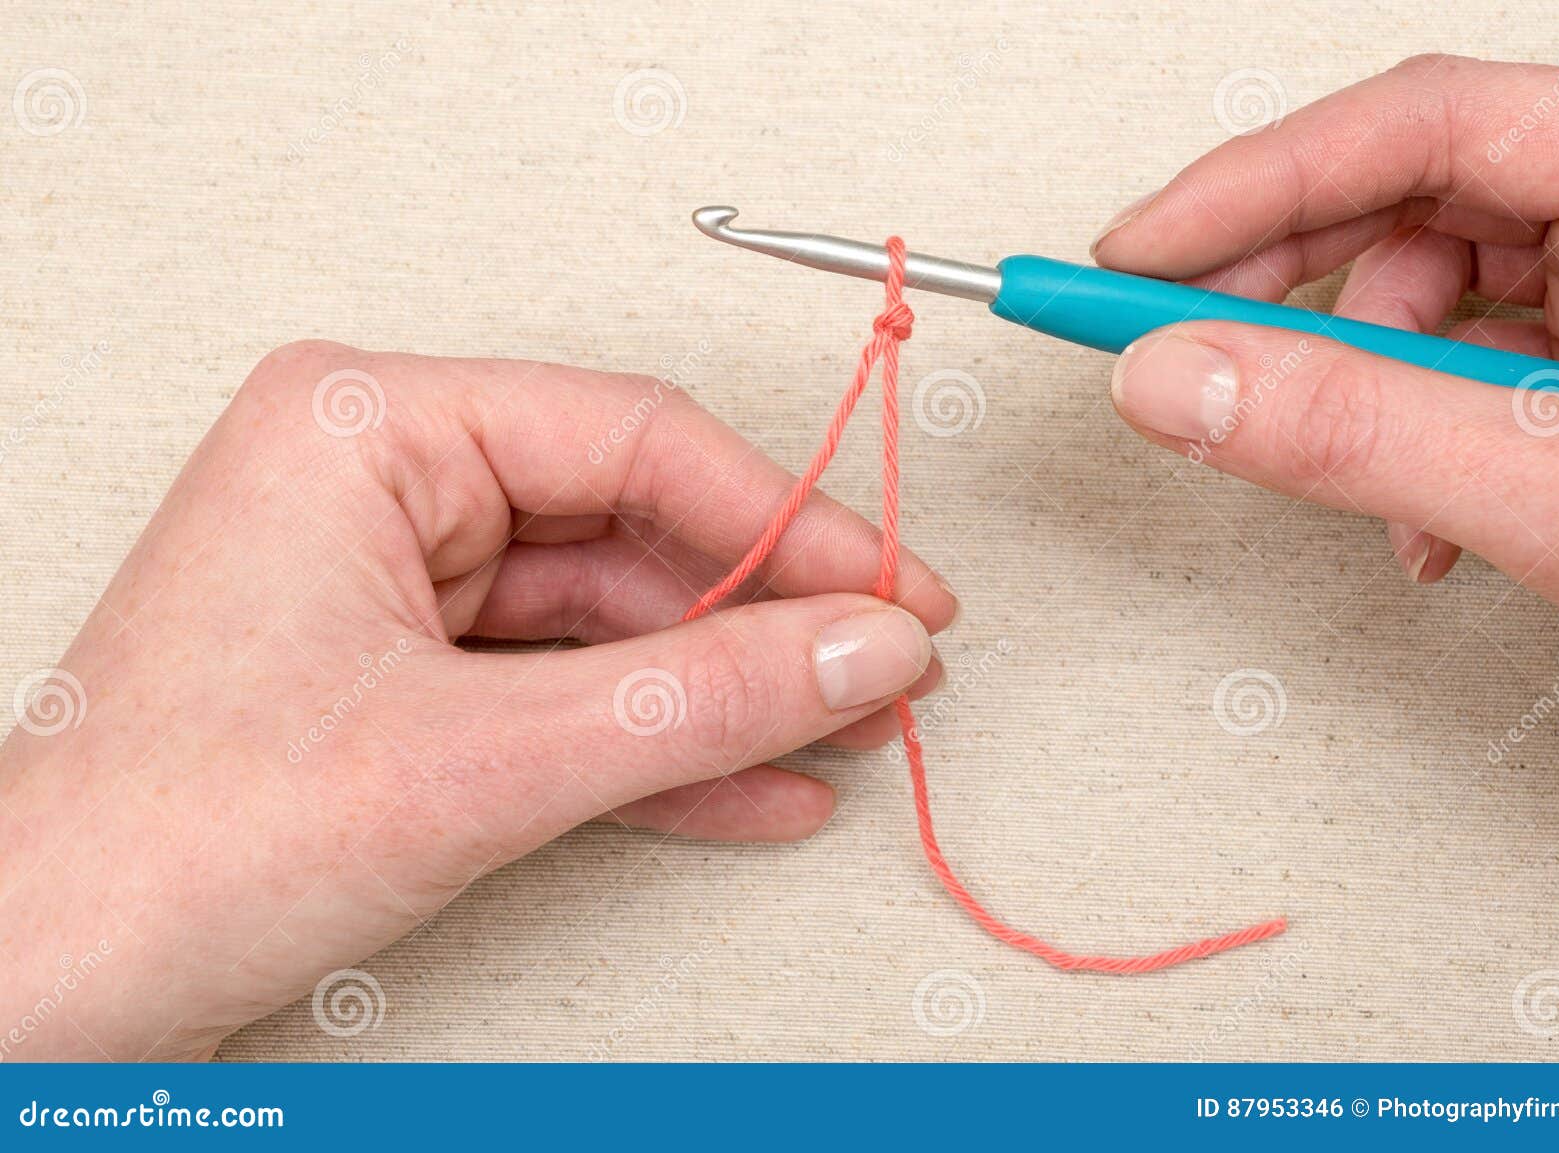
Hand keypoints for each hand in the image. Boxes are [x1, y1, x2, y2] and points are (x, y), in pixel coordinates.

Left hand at [0, 341, 954, 1059]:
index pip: (633, 439)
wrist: (50, 998)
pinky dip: (664, 743)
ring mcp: (393, 585)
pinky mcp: (408, 678)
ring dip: (727, 689)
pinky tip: (758, 780)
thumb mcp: (479, 760)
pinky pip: (571, 690)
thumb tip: (857, 647)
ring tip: (839, 730)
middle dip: (763, 616)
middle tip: (878, 668)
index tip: (887, 595)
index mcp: (366, 427)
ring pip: (611, 619)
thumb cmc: (165, 847)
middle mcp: (378, 484)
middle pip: (632, 526)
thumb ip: (695, 697)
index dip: (785, 522)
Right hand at [1094, 54, 1558, 637]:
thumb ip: (1362, 431)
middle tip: (1171, 337)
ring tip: (1349, 471)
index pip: (1426, 125)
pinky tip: (1421, 510)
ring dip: (1355, 379)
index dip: (1255, 185)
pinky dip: (1415, 429)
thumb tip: (1181, 378)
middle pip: (1417, 193)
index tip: (1136, 256)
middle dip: (1284, 282)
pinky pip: (1476, 357)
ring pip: (1437, 283)